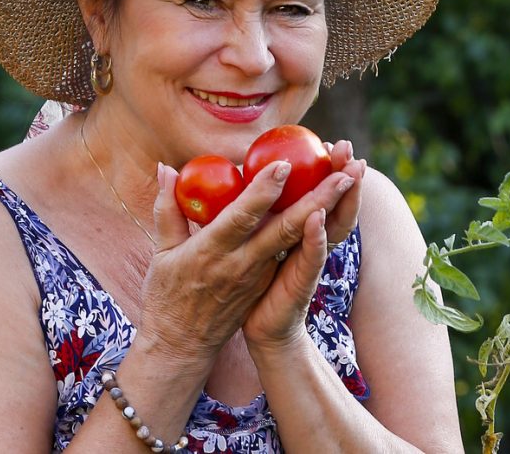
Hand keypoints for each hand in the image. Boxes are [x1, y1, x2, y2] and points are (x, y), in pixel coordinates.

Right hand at [131, 159, 352, 362]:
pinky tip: (331, 205)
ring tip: (348, 179)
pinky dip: (313, 227)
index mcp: (211, 251)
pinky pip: (292, 250)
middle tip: (341, 171)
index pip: (242, 217)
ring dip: (325, 208)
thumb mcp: (162, 253)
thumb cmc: (167, 294)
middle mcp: (242, 263)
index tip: (283, 165)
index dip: (263, 191)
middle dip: (317, 197)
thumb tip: (167, 168)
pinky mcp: (267, 281)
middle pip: (284, 227)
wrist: (184, 344)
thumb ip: (168, 210)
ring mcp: (259, 275)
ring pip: (296, 238)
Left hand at [242, 144, 364, 352]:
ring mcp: (307, 263)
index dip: (326, 169)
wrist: (250, 331)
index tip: (328, 142)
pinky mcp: (300, 284)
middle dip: (343, 175)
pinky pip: (310, 259)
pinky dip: (317, 239)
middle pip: (333, 203)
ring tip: (348, 174)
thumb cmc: (244, 285)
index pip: (317, 194)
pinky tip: (318, 218)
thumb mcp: (247, 242)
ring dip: (340, 200)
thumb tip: (225, 175)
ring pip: (331, 227)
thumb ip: (245, 211)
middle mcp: (308, 243)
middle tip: (347, 148)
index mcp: (296, 230)